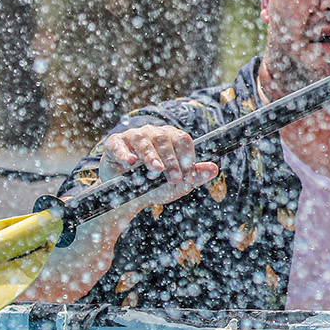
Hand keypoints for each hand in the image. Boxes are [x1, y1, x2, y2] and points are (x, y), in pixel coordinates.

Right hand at [99, 125, 217, 218]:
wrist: (128, 196)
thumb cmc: (155, 186)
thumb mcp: (177, 184)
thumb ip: (195, 176)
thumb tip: (214, 169)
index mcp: (171, 138)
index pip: (182, 139)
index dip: (187, 157)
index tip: (188, 177)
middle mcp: (152, 133)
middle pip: (164, 139)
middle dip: (171, 160)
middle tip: (174, 178)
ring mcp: (132, 137)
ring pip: (143, 140)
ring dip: (151, 155)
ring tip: (156, 170)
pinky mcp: (114, 144)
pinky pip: (118, 145)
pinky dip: (125, 154)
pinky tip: (130, 162)